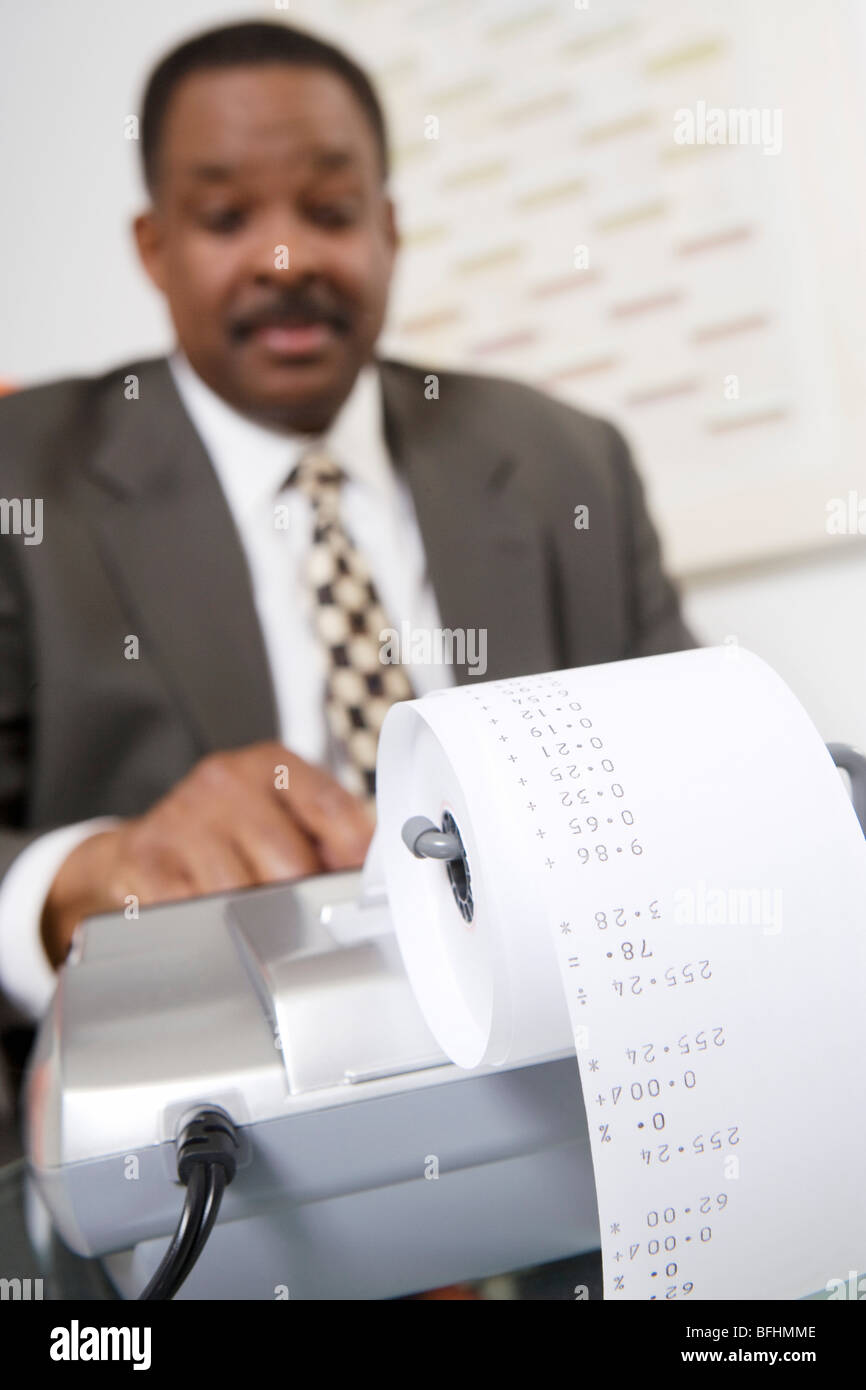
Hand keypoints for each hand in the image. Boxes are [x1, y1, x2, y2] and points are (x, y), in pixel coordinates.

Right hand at [40, 743, 374, 966]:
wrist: (144, 845)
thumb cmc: (227, 831)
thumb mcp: (281, 813)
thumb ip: (330, 834)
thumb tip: (374, 876)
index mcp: (271, 764)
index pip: (331, 807)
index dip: (353, 855)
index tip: (359, 885)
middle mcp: (226, 782)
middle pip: (290, 865)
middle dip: (299, 897)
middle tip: (294, 906)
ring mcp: (184, 817)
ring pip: (244, 896)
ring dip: (251, 918)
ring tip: (245, 908)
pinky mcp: (148, 858)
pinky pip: (195, 909)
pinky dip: (208, 924)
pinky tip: (207, 914)